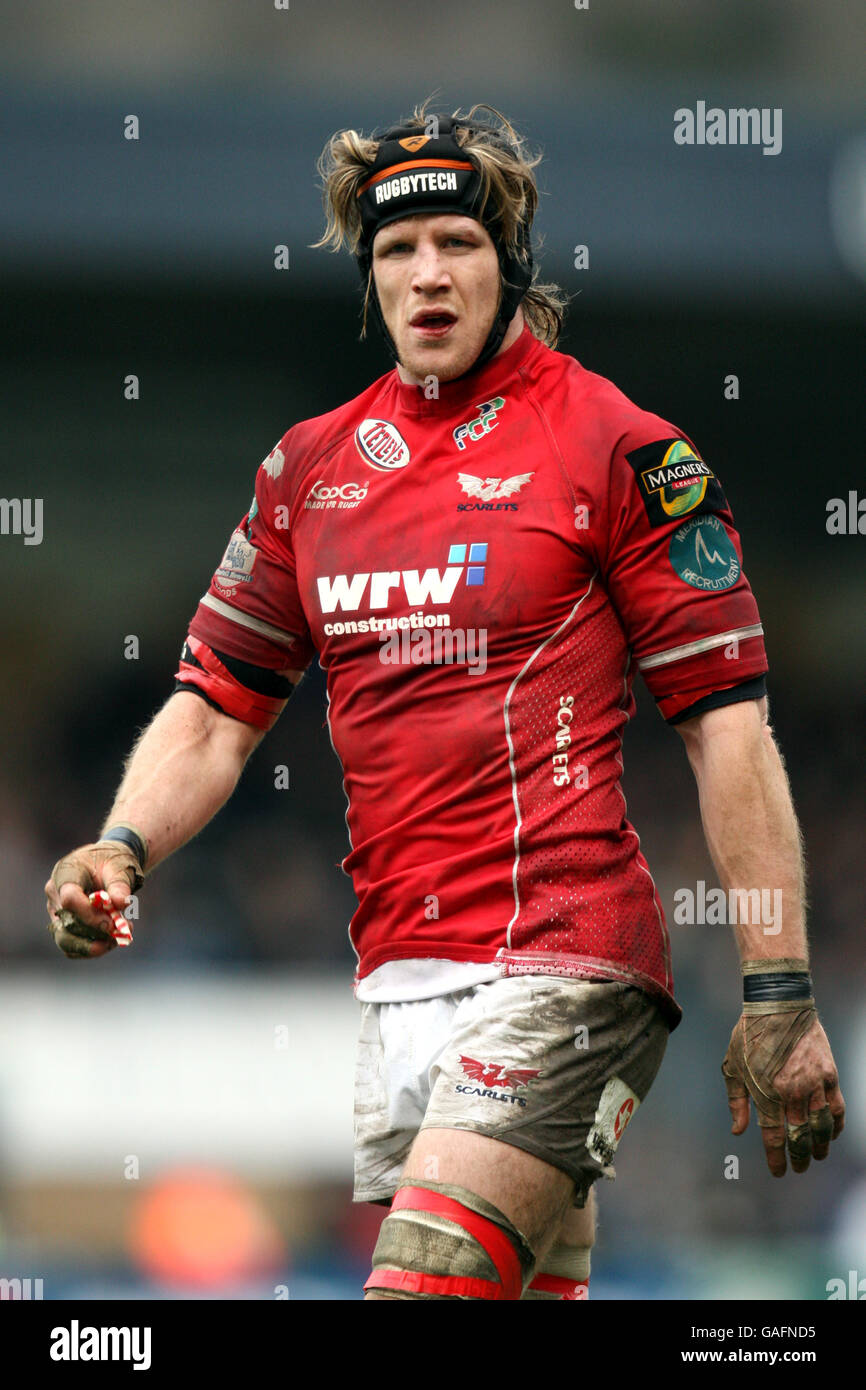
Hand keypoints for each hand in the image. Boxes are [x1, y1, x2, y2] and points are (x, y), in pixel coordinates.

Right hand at [44, 841, 142, 958]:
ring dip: (93, 945)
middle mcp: (55, 894)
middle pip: (65, 925)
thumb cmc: (112, 862)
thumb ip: (120, 885)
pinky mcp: (62, 925)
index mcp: (65, 873)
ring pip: (66, 940)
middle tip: (119, 935)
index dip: (90, 915)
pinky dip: (91, 948)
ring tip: (119, 938)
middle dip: (94, 935)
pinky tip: (111, 941)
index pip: (69, 898)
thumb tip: (121, 904)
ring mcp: (56, 911)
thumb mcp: (120, 867)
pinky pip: (71, 945)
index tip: (112, 923)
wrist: (108, 864)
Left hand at [722, 1011, 844, 1175]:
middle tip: (800, 1168)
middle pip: (800, 1137)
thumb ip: (737, 1102)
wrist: (779, 1004)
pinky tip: (832, 1133)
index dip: (777, 1159)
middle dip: (800, 1158)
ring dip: (821, 1145)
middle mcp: (792, 1093)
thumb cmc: (750, 1034)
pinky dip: (836, 1124)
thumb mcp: (733, 1067)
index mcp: (766, 1093)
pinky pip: (836, 1108)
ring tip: (818, 1155)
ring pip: (822, 1127)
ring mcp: (814, 1084)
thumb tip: (738, 1131)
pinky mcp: (830, 1074)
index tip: (779, 1172)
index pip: (774, 1138)